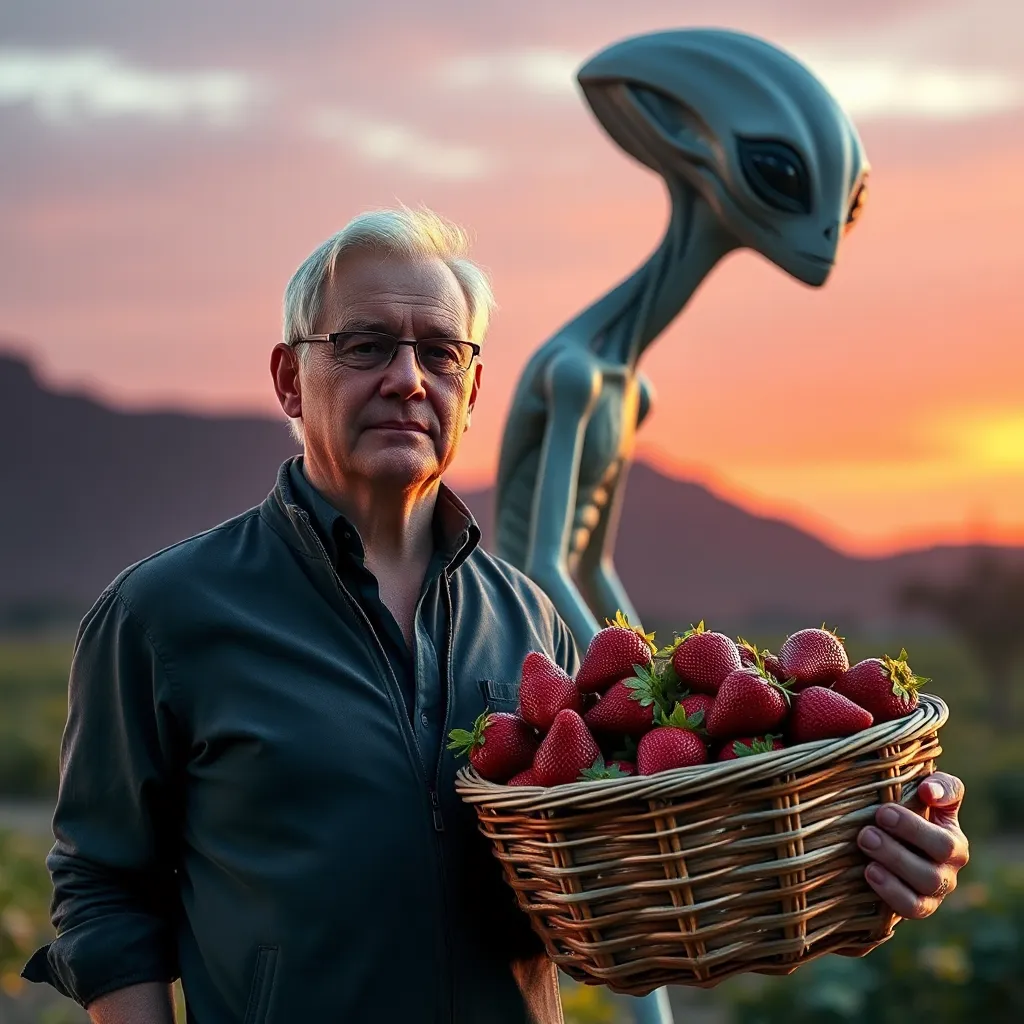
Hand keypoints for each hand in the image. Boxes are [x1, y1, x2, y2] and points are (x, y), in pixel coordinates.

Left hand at [857, 771, 968, 918]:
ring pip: (926, 881)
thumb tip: (930, 791)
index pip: (946, 829)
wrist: (886, 848)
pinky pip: (912, 907)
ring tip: (866, 843)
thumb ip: (939, 786)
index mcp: (953, 839)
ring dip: (894, 861)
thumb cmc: (906, 815)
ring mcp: (935, 891)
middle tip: (868, 828)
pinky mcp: (917, 908)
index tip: (884, 810)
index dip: (918, 824)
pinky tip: (870, 872)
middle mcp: (950, 867)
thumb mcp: (925, 797)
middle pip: (940, 854)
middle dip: (904, 837)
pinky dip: (892, 891)